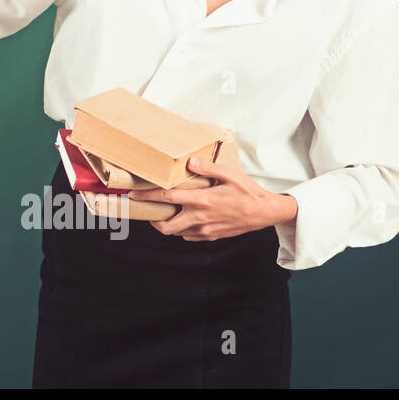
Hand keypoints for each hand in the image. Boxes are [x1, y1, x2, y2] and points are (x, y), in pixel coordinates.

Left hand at [132, 156, 299, 240]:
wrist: (265, 213)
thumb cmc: (248, 192)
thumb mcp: (229, 173)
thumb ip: (207, 168)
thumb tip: (189, 162)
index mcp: (201, 200)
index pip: (166, 197)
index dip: (147, 196)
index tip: (133, 195)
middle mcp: (200, 218)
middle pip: (165, 226)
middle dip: (151, 219)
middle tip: (148, 209)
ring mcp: (205, 230)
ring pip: (176, 232)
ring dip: (167, 224)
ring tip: (166, 211)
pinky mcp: (211, 236)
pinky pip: (189, 236)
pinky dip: (182, 229)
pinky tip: (185, 218)